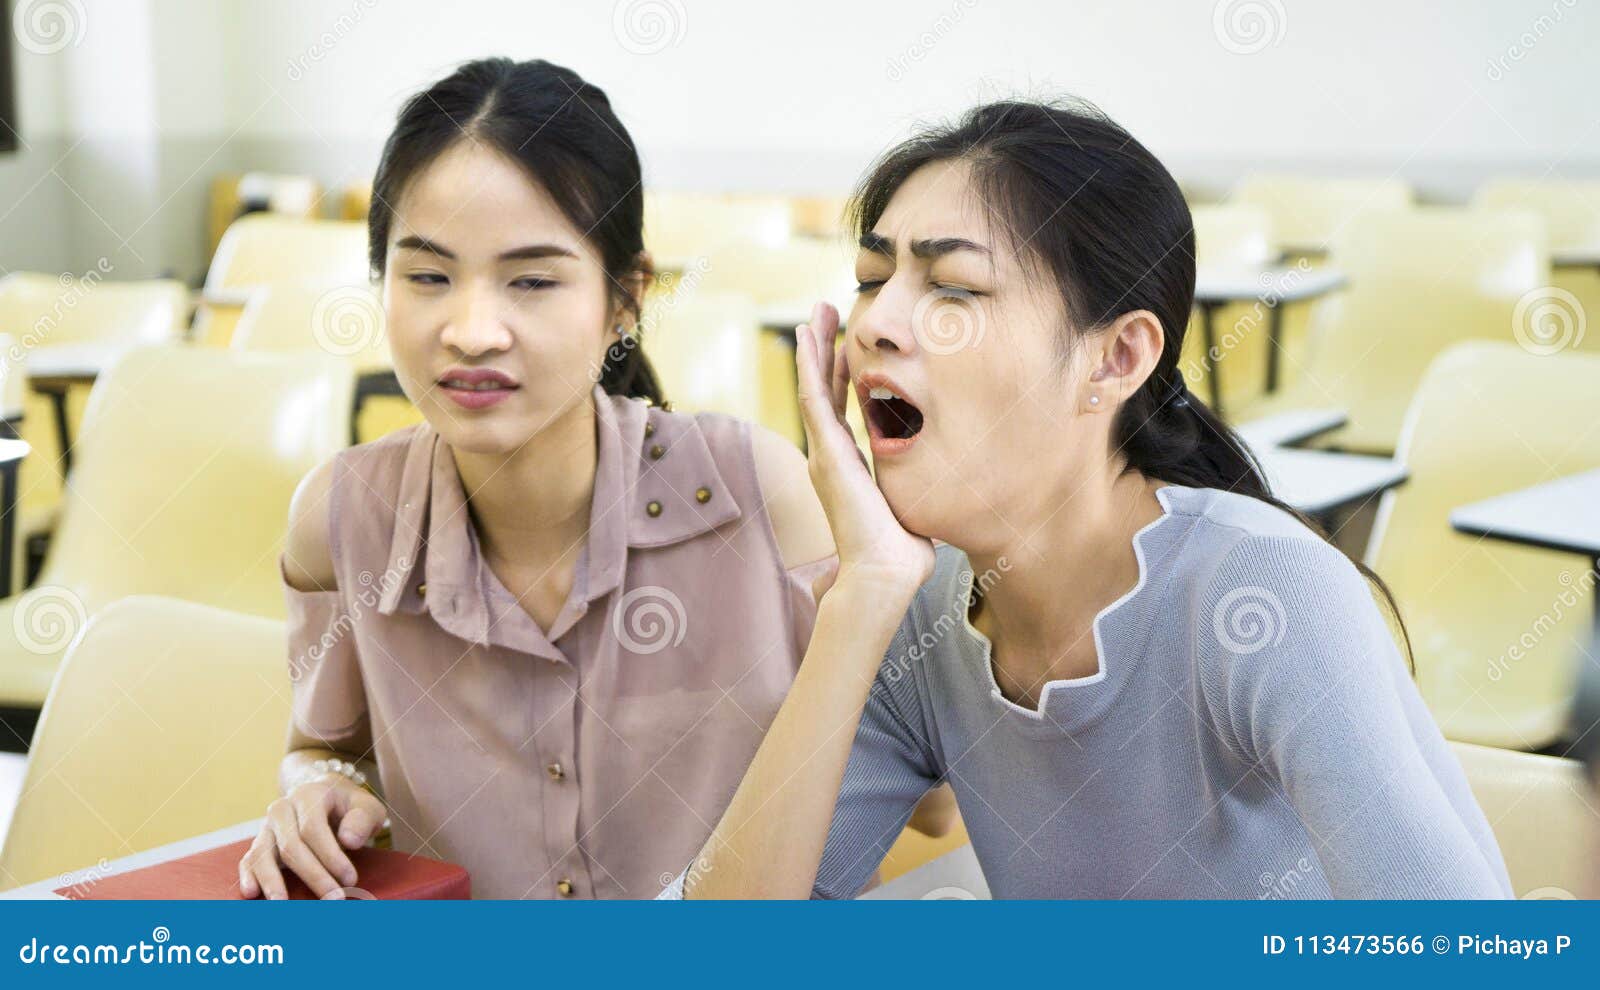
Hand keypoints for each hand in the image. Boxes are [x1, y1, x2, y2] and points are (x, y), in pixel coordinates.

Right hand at [238, 774, 385, 899]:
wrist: (327, 797)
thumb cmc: (350, 807)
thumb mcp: (367, 806)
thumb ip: (362, 820)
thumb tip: (349, 840)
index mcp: (309, 795)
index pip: (313, 828)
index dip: (330, 856)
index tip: (350, 879)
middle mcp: (282, 808)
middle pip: (291, 845)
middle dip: (313, 875)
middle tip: (334, 898)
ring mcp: (267, 826)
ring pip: (264, 853)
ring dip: (273, 881)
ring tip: (282, 904)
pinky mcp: (260, 843)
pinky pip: (249, 859)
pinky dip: (248, 876)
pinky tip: (251, 893)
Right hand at [795, 302, 934, 595]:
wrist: (883, 572)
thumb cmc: (899, 553)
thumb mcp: (908, 507)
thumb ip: (914, 490)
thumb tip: (939, 486)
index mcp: (848, 466)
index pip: (842, 410)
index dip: (842, 377)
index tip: (845, 348)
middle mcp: (830, 456)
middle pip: (824, 391)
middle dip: (824, 352)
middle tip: (823, 316)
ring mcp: (824, 453)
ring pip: (813, 388)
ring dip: (813, 349)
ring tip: (813, 314)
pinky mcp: (826, 452)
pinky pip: (814, 399)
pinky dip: (810, 367)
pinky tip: (809, 339)